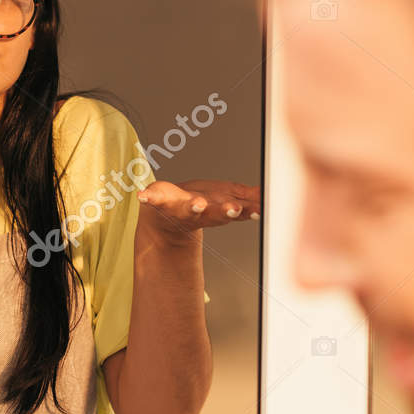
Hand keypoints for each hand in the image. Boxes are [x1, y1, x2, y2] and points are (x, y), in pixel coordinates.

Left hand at [137, 180, 260, 238]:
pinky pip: (153, 198)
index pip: (234, 210)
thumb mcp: (225, 200)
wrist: (164, 218)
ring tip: (198, 204)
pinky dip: (147, 197)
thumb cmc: (197, 204)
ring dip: (194, 206)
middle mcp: (200, 211)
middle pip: (214, 212)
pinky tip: (143, 195)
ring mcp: (179, 207)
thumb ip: (247, 199)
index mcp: (216, 209)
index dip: (246, 210)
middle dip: (224, 211)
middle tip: (234, 209)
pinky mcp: (159, 201)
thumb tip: (270, 196)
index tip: (258, 211)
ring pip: (189, 208)